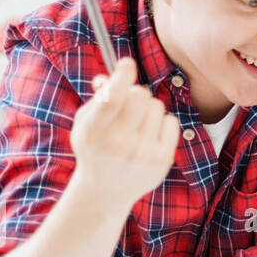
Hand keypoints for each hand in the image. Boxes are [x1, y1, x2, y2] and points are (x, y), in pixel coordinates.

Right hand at [69, 57, 179, 210]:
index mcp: (94, 132)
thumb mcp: (84, 126)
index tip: (127, 63)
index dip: (122, 76)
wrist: (104, 193)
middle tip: (130, 101)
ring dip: (148, 108)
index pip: (113, 98)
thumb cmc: (94, 150)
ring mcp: (142, 153)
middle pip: (141, 95)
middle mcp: (118, 143)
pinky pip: (171, 121)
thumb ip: (96, 99)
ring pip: (157, 105)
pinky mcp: (162, 159)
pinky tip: (149, 135)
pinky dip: (162, 123)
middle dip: (136, 92)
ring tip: (137, 123)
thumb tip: (109, 76)